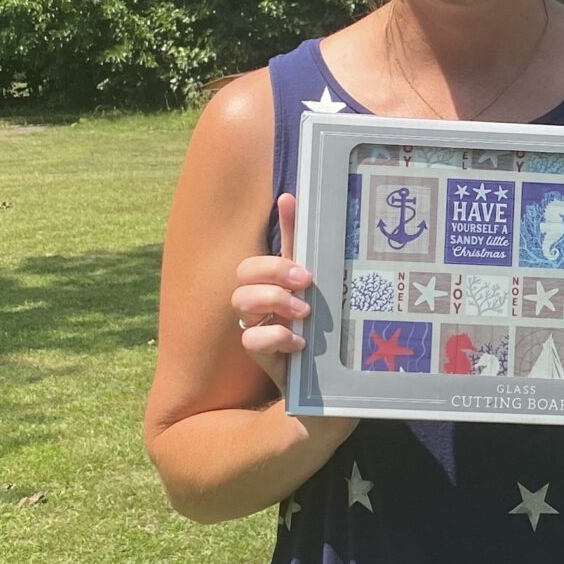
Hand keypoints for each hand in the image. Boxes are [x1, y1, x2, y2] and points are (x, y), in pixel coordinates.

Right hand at [231, 192, 312, 364]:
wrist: (323, 367)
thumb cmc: (312, 318)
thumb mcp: (308, 279)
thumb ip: (296, 241)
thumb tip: (287, 197)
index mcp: (266, 283)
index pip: (252, 264)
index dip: (274, 264)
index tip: (306, 274)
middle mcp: (255, 303)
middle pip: (242, 277)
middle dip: (273, 276)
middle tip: (305, 286)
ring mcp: (254, 327)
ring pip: (240, 303)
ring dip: (275, 302)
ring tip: (305, 313)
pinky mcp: (259, 353)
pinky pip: (250, 340)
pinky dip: (276, 337)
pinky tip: (299, 342)